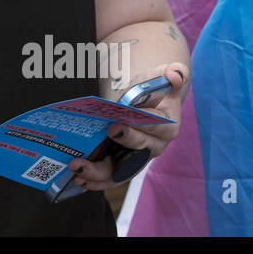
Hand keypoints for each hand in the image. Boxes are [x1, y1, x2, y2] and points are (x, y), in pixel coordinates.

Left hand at [65, 63, 187, 192]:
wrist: (144, 99)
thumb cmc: (151, 88)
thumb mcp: (161, 75)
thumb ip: (172, 73)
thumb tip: (175, 75)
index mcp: (167, 125)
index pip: (157, 127)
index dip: (138, 126)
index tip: (117, 124)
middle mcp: (154, 145)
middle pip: (139, 150)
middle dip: (121, 143)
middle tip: (106, 133)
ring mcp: (138, 156)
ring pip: (123, 170)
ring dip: (99, 172)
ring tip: (78, 166)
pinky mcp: (123, 163)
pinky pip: (112, 176)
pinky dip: (96, 180)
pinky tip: (78, 179)